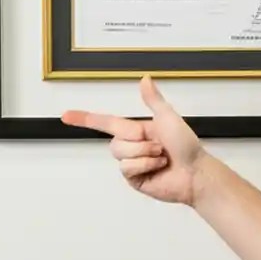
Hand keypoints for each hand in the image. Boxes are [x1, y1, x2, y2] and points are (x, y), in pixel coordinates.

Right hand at [61, 76, 205, 205]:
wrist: (195, 173)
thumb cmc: (186, 146)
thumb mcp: (168, 117)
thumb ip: (153, 100)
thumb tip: (145, 79)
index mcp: (136, 130)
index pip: (104, 122)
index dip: (84, 119)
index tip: (65, 116)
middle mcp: (131, 146)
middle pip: (114, 141)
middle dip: (138, 141)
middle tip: (159, 145)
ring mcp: (132, 164)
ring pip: (120, 155)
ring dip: (144, 154)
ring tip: (161, 157)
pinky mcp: (134, 179)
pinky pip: (127, 169)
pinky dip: (144, 165)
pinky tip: (157, 167)